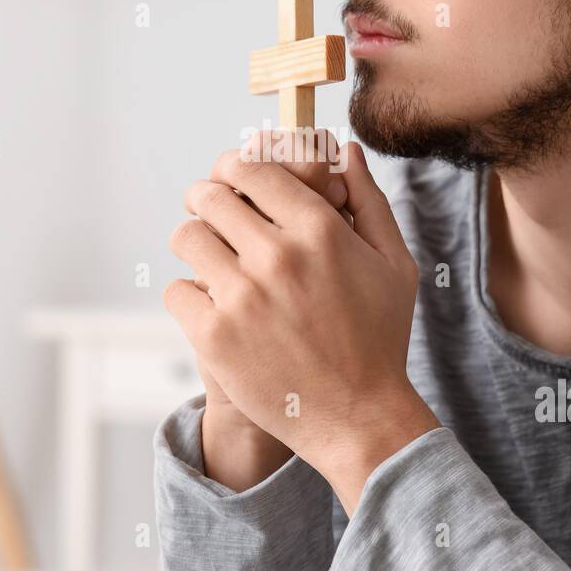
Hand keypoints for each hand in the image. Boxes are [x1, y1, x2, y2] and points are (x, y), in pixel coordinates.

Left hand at [186, 129, 349, 491]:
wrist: (360, 419)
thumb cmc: (381, 338)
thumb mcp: (394, 263)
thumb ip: (368, 200)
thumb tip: (343, 150)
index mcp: (320, 229)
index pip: (251, 168)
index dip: (234, 167)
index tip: (232, 179)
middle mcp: (278, 255)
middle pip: (209, 195)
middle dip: (206, 198)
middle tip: (209, 213)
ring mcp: (242, 296)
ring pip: (185, 237)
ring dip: (193, 243)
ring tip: (208, 259)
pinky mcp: (215, 336)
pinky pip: (176, 290)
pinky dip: (188, 297)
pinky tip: (211, 307)